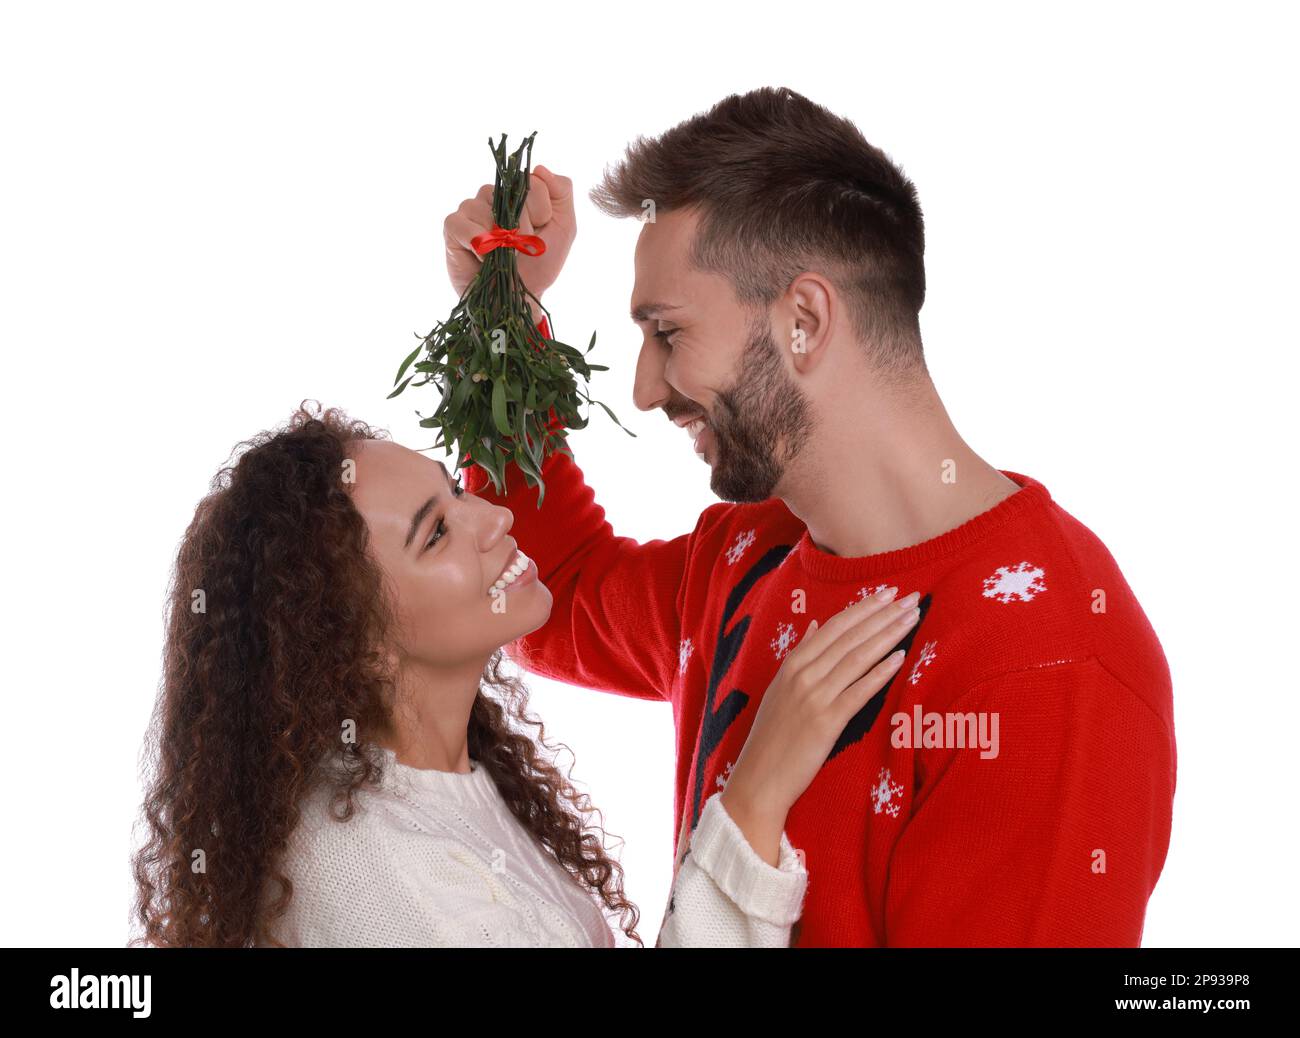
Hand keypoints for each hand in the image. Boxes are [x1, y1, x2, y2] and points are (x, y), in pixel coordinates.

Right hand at [442, 164, 575, 321]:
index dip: (541, 211)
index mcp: (519, 192)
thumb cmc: (539, 265)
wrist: (518, 298)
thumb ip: (561, 192)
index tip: (541, 232)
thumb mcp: (564, 228)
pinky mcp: (453, 226)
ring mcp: (472, 209)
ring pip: (484, 207)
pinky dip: (478, 243)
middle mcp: (495, 195)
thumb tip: (538, 168)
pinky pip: (462, 223)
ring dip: (500, 240)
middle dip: (522, 229)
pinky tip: (484, 258)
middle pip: (509, 194)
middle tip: (521, 249)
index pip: (532, 181)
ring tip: (503, 256)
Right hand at [720, 587, 920, 863]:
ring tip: (911, 618)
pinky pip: (859, 691)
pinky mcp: (827, 721)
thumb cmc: (772, 736)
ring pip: (858, 657)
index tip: (887, 593)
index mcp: (793, 664)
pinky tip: (900, 657)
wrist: (760, 778)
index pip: (834, 626)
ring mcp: (815, 696)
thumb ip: (798, 655)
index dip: (863, 608)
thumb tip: (813, 626)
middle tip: (910, 597)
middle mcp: (803, 674)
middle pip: (850, 636)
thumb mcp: (779, 688)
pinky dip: (881, 672)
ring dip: (888, 634)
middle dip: (882, 614)